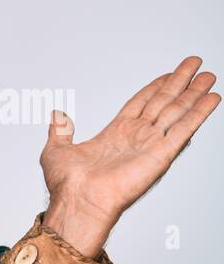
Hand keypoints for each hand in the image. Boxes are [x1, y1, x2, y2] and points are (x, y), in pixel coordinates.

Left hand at [40, 56, 218, 256]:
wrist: (78, 200)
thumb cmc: (67, 184)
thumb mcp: (56, 149)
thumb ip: (60, 130)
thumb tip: (56, 115)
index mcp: (115, 134)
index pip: (141, 103)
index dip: (156, 87)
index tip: (170, 74)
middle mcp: (136, 137)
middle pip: (164, 102)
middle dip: (180, 83)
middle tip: (195, 63)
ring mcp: (151, 144)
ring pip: (178, 111)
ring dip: (194, 93)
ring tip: (209, 75)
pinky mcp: (162, 154)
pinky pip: (185, 128)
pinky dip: (200, 112)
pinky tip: (212, 98)